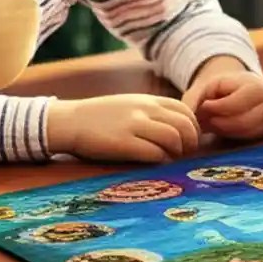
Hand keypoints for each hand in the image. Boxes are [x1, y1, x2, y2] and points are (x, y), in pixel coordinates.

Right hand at [47, 94, 199, 162]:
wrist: (69, 121)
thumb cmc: (101, 116)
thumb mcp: (132, 104)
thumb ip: (154, 111)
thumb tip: (180, 127)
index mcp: (149, 100)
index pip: (185, 111)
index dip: (193, 127)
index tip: (189, 139)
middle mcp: (145, 109)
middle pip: (185, 125)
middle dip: (191, 142)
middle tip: (185, 153)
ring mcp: (134, 125)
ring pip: (173, 138)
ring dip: (177, 152)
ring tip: (171, 158)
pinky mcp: (123, 143)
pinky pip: (154, 152)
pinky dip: (161, 159)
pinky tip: (156, 161)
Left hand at [183, 65, 262, 140]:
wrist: (245, 87)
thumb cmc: (223, 87)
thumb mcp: (207, 87)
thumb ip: (194, 101)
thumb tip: (188, 123)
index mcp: (259, 89)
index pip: (233, 106)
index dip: (213, 109)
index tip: (203, 105)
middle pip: (240, 124)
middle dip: (218, 123)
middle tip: (207, 118)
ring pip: (243, 134)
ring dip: (223, 130)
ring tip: (213, 121)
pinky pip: (247, 140)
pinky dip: (231, 135)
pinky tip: (223, 127)